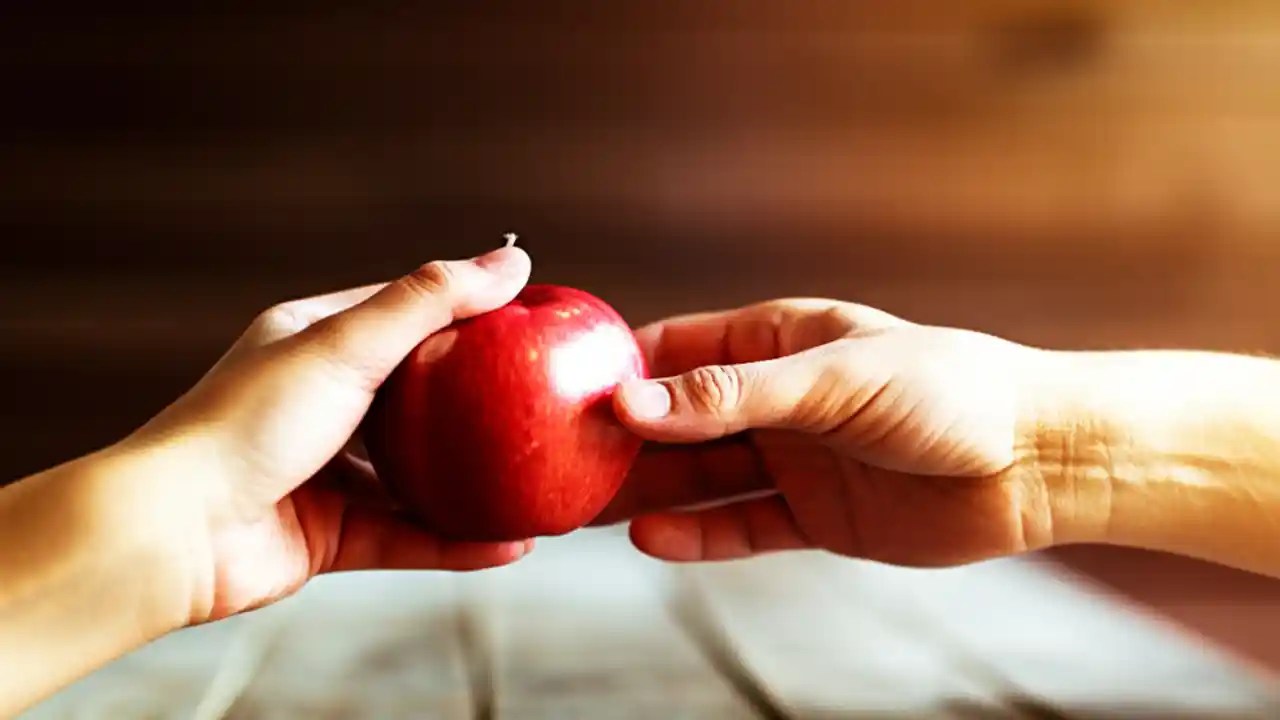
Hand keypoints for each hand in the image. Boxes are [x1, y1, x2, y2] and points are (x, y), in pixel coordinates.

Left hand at [120, 246, 533, 624]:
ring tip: (535, 482)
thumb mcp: (345, 344)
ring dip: (473, 482)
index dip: (463, 313)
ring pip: (417, 475)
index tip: (526, 319)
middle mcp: (319, 402)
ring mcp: (325, 471)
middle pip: (417, 398)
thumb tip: (510, 262)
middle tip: (542, 402)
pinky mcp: (329, 533)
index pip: (402, 314)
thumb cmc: (247, 423)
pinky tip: (510, 545)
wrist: (175, 531)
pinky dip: (457, 543)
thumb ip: (429, 302)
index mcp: (312, 342)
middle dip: (476, 403)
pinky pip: (407, 536)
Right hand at [604, 299, 1066, 566]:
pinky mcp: (816, 516)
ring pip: (702, 476)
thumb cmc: (948, 390)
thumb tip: (635, 403)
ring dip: (647, 492)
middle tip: (556, 462)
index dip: (619, 369)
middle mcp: (778, 400)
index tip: (558, 391)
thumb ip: (734, 393)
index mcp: (779, 340)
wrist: (1036, 462)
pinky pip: (742, 526)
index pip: (678, 348)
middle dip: (621, 440)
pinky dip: (698, 536)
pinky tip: (652, 540)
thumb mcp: (833, 379)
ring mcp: (795, 459)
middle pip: (680, 420)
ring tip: (582, 509)